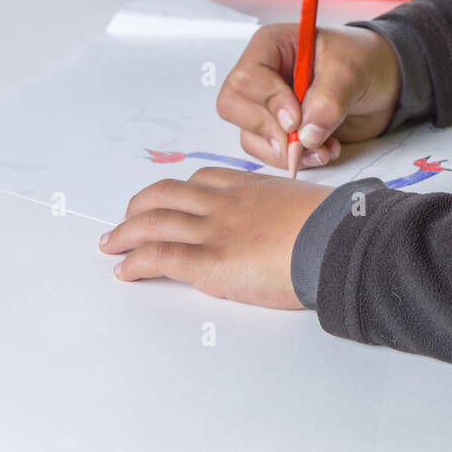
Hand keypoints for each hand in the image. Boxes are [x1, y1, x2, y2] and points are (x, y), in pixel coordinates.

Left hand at [98, 166, 334, 308]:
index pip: (203, 179)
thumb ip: (291, 213)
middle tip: (126, 222)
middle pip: (167, 195)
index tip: (169, 201)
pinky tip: (125, 271)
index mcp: (251, 187)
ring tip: (111, 245)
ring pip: (153, 222)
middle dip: (140, 208)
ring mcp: (214, 230)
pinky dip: (135, 264)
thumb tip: (299, 228)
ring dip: (125, 234)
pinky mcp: (209, 262)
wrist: (339, 241)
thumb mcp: (311, 206)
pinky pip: (159, 257)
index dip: (178, 191)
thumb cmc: (337, 228)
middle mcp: (225, 203)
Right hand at [216, 23, 403, 175]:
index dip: (269, 102)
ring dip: (286, 152)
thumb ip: (328, 101)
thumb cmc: (365, 61)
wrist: (386, 82)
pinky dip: (296, 160)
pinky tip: (324, 152)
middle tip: (302, 143)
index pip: (248, 77)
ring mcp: (269, 105)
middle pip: (234, 107)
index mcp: (272, 47)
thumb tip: (306, 136)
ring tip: (325, 149)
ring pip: (250, 135)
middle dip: (269, 132)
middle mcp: (263, 75)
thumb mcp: (351, 71)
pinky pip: (270, 152)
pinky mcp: (281, 130)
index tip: (296, 121)